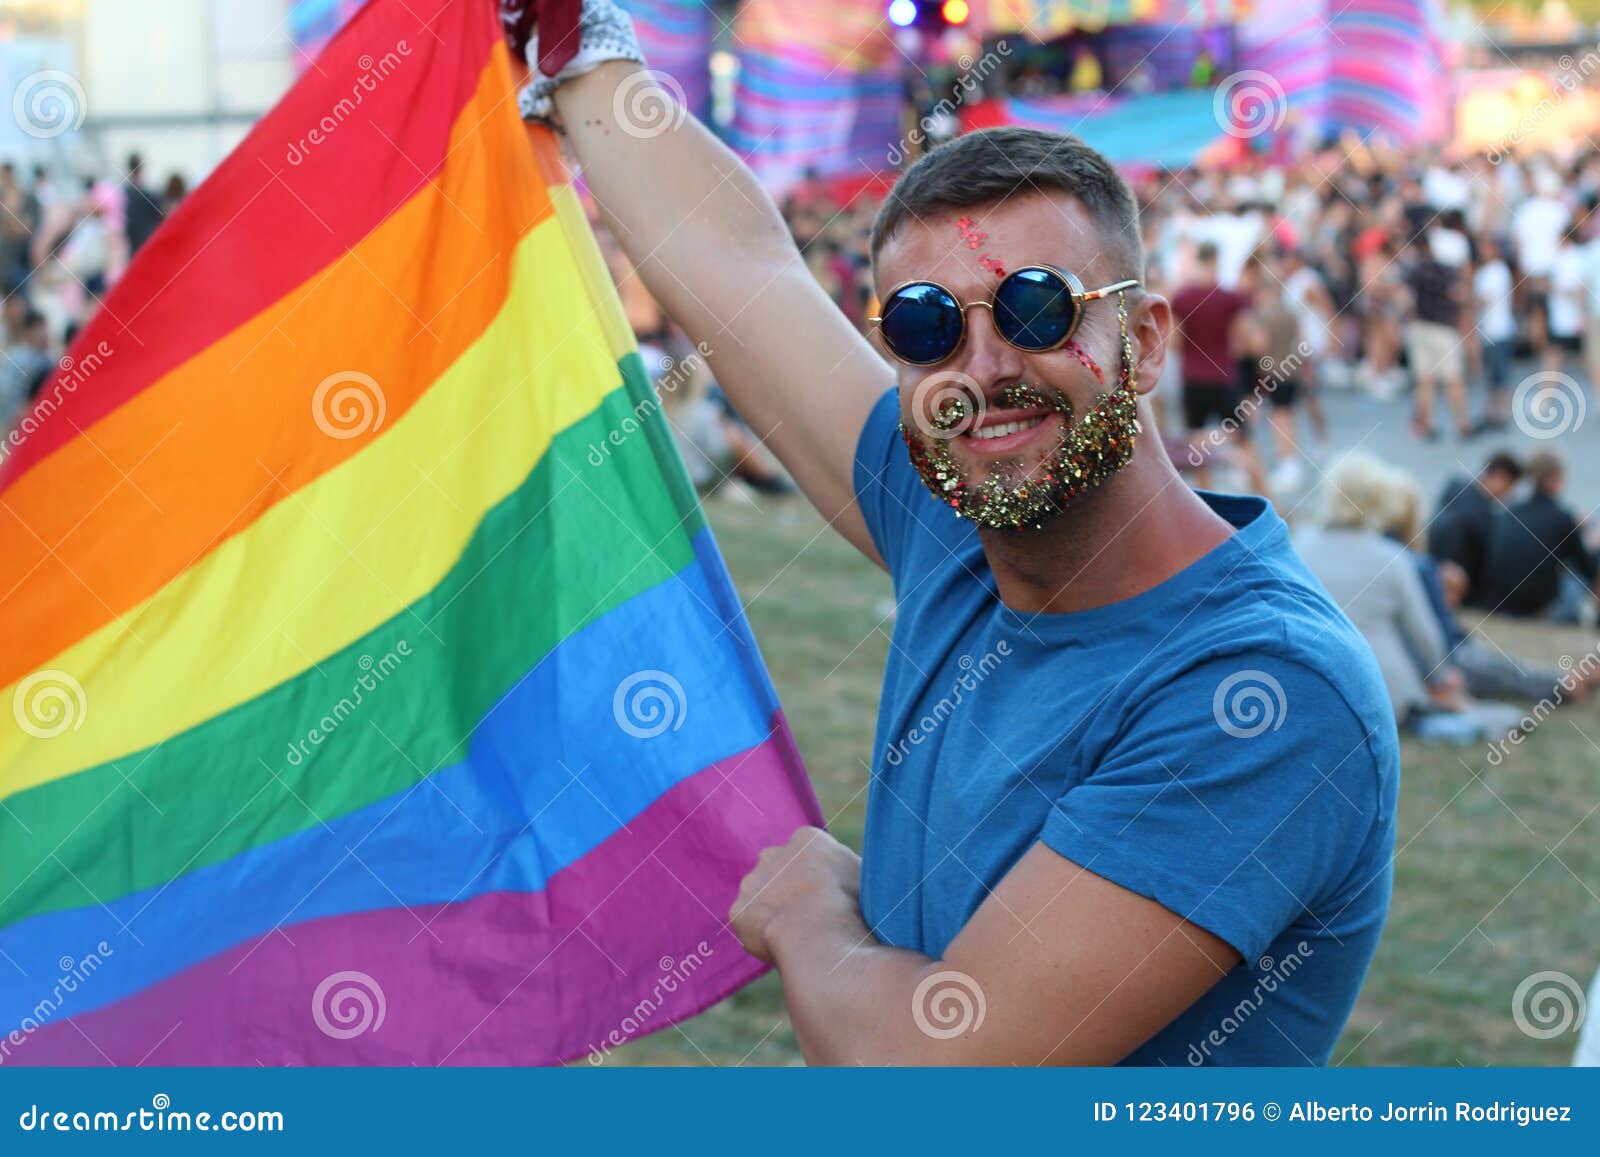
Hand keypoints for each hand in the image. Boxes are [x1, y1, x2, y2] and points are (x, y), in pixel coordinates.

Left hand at [729, 826, 861, 963]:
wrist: (822, 937)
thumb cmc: (853, 909)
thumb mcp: (865, 878)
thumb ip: (848, 870)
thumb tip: (851, 875)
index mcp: (806, 839)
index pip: (807, 856)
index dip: (818, 880)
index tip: (829, 900)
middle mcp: (773, 852)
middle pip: (779, 871)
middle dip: (788, 890)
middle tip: (808, 918)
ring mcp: (752, 881)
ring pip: (760, 897)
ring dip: (773, 913)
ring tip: (798, 936)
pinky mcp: (738, 910)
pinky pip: (749, 924)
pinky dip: (761, 936)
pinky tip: (782, 946)